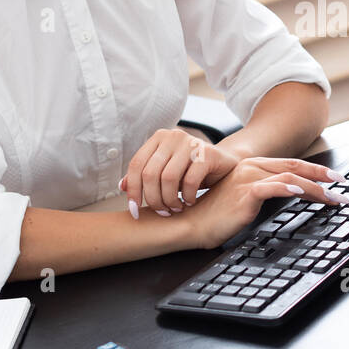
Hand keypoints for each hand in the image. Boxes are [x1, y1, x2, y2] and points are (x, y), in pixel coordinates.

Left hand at [120, 128, 242, 217]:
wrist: (225, 163)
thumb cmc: (192, 170)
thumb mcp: (166, 172)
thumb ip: (145, 177)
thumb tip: (122, 186)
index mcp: (159, 138)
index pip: (136, 165)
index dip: (133, 190)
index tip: (135, 210)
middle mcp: (173, 136)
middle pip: (150, 173)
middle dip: (153, 199)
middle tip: (162, 212)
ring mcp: (191, 142)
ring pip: (168, 178)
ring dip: (170, 200)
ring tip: (175, 208)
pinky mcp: (208, 153)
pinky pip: (190, 180)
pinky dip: (187, 196)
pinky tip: (190, 201)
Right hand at [184, 156, 348, 249]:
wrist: (191, 224)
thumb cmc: (216, 215)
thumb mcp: (244, 198)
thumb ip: (264, 191)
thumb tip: (290, 193)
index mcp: (251, 166)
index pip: (289, 164)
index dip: (313, 169)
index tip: (333, 177)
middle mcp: (250, 168)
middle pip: (294, 166)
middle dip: (322, 174)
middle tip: (341, 183)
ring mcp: (247, 179)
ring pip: (289, 178)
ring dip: (315, 188)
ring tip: (331, 197)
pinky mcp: (244, 193)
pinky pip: (271, 187)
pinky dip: (288, 188)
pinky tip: (300, 191)